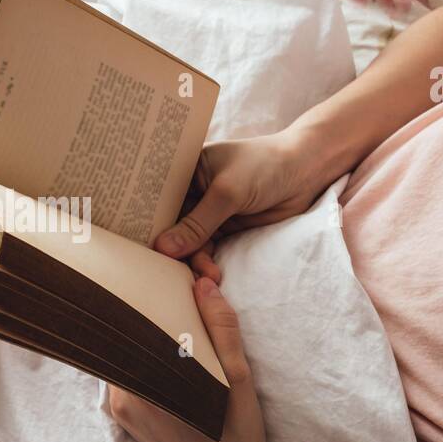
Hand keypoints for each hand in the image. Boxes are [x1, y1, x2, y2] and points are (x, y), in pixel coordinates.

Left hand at [107, 276, 281, 441]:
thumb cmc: (236, 437)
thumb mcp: (237, 378)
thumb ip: (220, 329)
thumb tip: (202, 284)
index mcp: (139, 383)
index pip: (130, 321)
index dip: (147, 291)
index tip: (169, 275)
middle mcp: (119, 395)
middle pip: (128, 335)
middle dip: (153, 308)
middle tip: (184, 287)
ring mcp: (121, 409)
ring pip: (130, 354)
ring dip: (151, 333)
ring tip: (182, 312)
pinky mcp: (127, 419)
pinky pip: (132, 374)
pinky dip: (149, 357)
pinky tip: (175, 346)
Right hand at [154, 128, 327, 278]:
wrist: (307, 172)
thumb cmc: (265, 166)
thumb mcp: (227, 193)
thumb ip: (197, 223)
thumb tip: (163, 249)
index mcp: (184, 168)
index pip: (155, 195)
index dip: (144, 219)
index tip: (136, 244)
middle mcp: (190, 189)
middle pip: (168, 222)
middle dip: (168, 246)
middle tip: (167, 270)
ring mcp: (206, 210)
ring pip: (186, 240)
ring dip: (192, 259)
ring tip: (204, 275)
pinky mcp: (223, 227)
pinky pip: (205, 248)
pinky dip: (206, 262)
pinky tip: (211, 274)